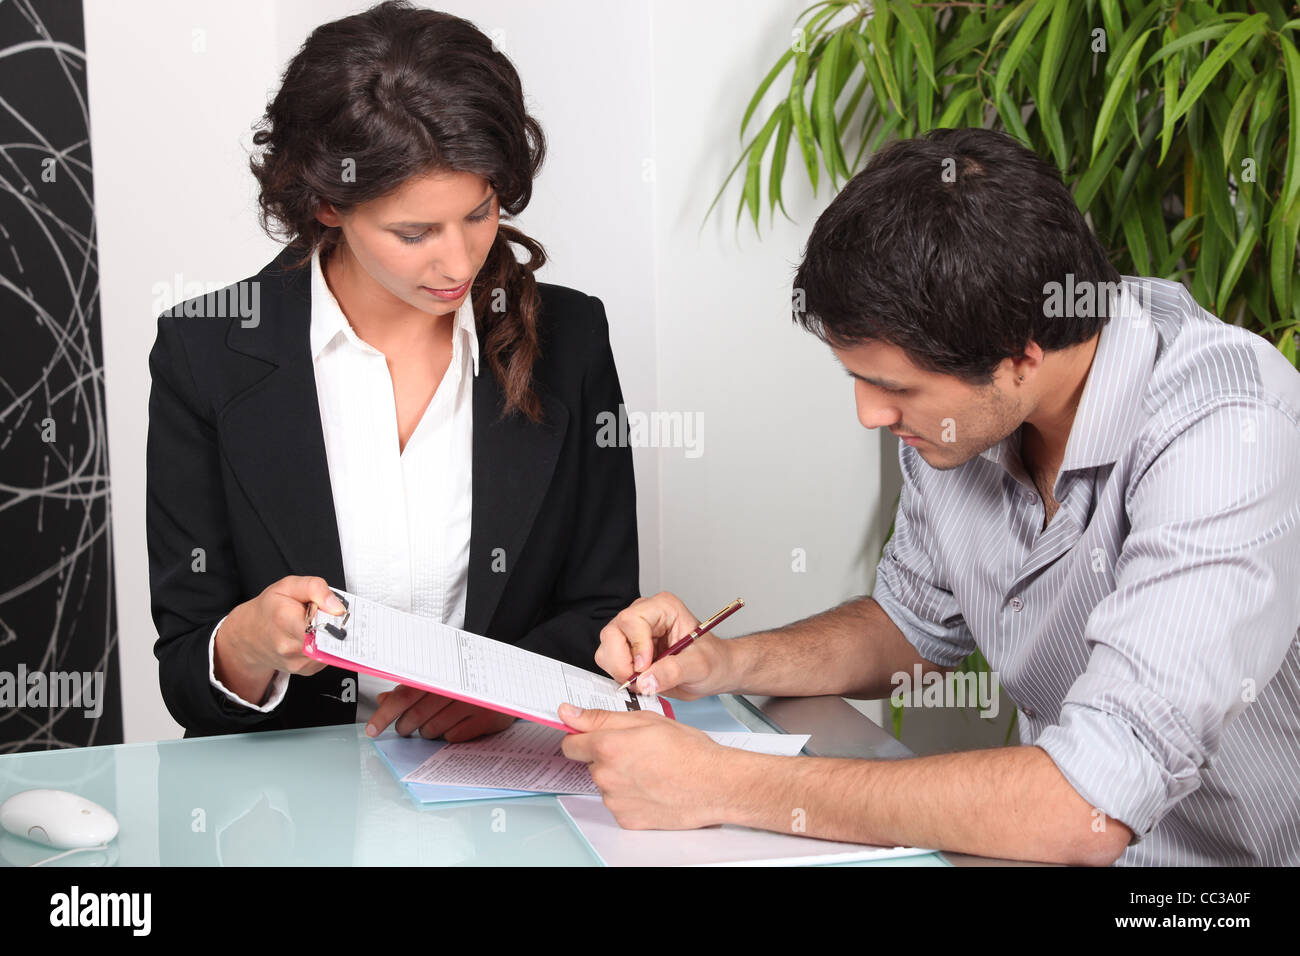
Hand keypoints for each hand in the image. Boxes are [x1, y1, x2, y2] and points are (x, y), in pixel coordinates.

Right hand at [214, 575, 337, 699]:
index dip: (332, 617)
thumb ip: (315, 589)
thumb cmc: (270, 608)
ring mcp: (296, 662)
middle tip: (324, 615)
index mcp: (284, 620)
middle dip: (333, 625)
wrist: (249, 635)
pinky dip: (324, 646)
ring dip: (328, 636)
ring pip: (329, 648)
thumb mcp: (289, 586)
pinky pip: (325, 657)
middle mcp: (288, 646)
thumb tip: (338, 608)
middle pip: (328, 637)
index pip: (319, 625)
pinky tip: (312, 637)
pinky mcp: (304, 670)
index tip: (334, 610)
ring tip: (314, 625)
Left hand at [365, 685, 515, 740]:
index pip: (404, 695)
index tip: (373, 728)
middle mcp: (456, 686)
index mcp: (440, 673)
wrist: (510, 678)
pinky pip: (453, 737)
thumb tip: (385, 701)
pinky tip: (454, 724)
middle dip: (405, 726)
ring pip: (432, 730)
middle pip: (416, 716)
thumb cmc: (469, 680)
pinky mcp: (485, 719)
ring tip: (433, 723)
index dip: (385, 713)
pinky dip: (448, 735)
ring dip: (426, 732)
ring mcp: (472, 703)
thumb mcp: (439, 679)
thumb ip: (410, 690)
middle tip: (405, 727)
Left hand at [558, 703, 737, 828]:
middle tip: (639, 751)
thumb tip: (567, 713)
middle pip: (592, 764)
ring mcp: (615, 801)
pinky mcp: (626, 819)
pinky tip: (653, 787)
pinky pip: (619, 804)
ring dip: (620, 777)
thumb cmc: (688, 750)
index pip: (570, 744)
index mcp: (608, 747)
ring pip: (606, 784)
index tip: (592, 737)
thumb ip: (601, 718)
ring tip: (651, 770)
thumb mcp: (646, 720)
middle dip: (608, 756)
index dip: (582, 737)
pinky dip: (630, 797)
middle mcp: (606, 776)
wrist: (714, 785)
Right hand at [595, 591, 734, 699]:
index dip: (636, 646)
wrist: (712, 672)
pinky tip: (641, 680)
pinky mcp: (625, 650)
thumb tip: (645, 681)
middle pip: (612, 633)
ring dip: (620, 671)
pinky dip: (619, 676)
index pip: (632, 620)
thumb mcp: (699, 666)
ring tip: (645, 680)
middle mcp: (643, 615)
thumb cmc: (712, 661)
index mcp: (663, 608)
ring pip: (606, 649)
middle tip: (641, 679)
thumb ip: (673, 672)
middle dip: (623, 662)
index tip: (645, 667)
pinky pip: (608, 662)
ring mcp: (632, 633)